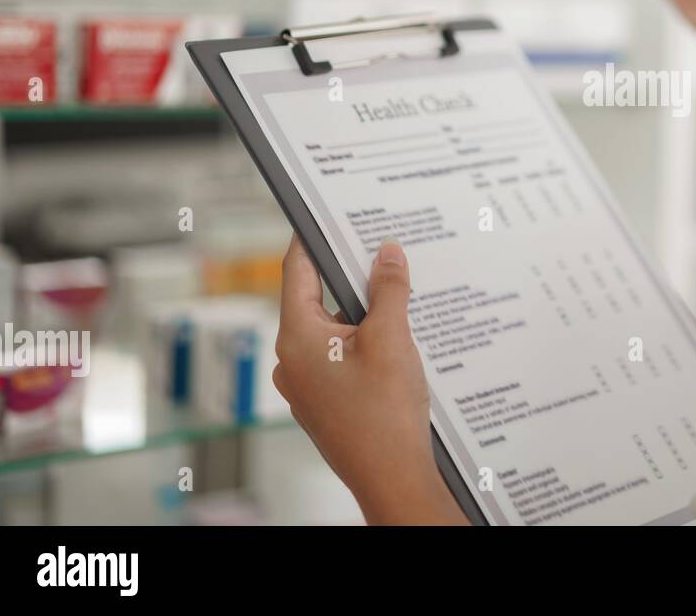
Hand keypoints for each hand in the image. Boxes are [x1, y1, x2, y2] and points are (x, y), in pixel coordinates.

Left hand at [273, 235, 467, 524]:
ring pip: (335, 330)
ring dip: (365, 316)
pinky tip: (399, 343)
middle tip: (385, 255)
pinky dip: (366, 343)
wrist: (393, 479)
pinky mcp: (325, 400)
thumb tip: (387, 254)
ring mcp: (307, 384)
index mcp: (297, 338)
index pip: (298, 271)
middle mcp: (293, 359)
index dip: (314, 239)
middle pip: (320, 299)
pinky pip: (341, 357)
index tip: (326, 215)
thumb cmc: (385, 417)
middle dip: (355, 280)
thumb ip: (388, 290)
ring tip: (403, 304)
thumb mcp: (391, 339)